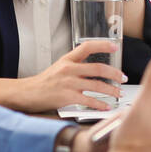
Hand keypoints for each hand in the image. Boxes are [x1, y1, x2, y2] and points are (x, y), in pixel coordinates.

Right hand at [7, 40, 125, 111]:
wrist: (26, 93)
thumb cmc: (43, 83)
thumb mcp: (59, 68)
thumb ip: (75, 66)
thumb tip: (94, 69)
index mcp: (67, 59)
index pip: (87, 46)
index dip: (103, 45)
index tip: (115, 47)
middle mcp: (69, 69)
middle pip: (98, 68)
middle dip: (115, 74)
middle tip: (123, 78)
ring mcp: (68, 83)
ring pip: (97, 85)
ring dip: (111, 90)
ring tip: (118, 93)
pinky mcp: (67, 97)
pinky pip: (89, 100)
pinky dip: (100, 104)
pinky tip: (106, 106)